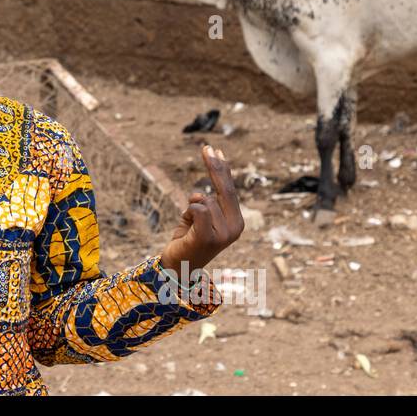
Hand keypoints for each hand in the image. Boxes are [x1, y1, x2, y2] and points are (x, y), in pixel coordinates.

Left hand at [159, 144, 244, 284]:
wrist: (178, 268)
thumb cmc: (188, 240)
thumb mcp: (199, 218)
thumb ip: (205, 203)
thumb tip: (200, 192)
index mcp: (237, 222)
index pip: (229, 189)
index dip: (222, 169)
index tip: (216, 150)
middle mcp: (236, 227)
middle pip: (223, 189)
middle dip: (214, 166)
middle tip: (207, 147)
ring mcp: (225, 233)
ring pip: (203, 200)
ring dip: (190, 210)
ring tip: (190, 228)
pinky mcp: (210, 237)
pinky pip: (197, 208)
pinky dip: (188, 213)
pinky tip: (187, 229)